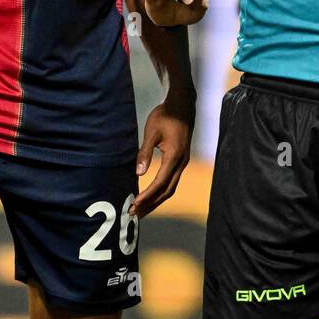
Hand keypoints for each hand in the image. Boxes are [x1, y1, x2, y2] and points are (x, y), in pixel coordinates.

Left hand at [132, 96, 193, 216]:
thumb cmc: (165, 116)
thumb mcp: (151, 132)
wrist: (182, 105)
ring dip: (156, 200)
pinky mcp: (181, 161)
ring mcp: (183, 162)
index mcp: (174, 156)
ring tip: (141, 209)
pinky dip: (161, 191)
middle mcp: (181, 163)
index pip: (160, 183)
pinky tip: (151, 195)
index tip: (134, 204)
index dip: (147, 196)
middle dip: (151, 204)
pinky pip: (172, 181)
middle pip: (167, 191)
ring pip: (171, 188)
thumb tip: (139, 173)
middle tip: (134, 214)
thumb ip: (145, 153)